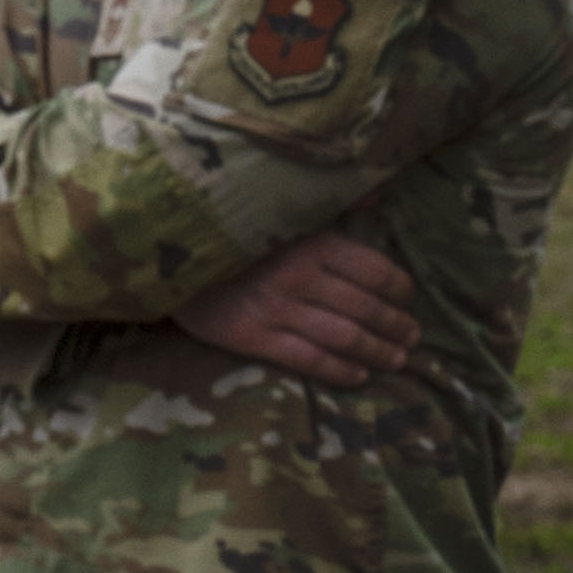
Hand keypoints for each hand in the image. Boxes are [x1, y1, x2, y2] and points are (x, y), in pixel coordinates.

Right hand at [180, 224, 421, 386]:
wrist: (160, 253)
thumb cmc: (226, 230)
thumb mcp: (277, 208)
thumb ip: (329, 204)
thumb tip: (376, 196)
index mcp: (311, 242)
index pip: (375, 271)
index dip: (400, 289)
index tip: (408, 298)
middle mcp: (299, 277)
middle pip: (366, 308)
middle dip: (396, 326)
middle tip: (411, 337)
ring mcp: (275, 309)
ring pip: (343, 337)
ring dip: (377, 352)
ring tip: (394, 359)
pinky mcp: (250, 336)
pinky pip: (307, 359)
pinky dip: (338, 371)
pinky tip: (357, 376)